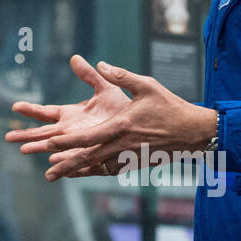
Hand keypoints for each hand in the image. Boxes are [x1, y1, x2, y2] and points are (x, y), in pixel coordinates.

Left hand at [7, 56, 216, 180]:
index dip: (67, 142)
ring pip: (98, 167)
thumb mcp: (146, 85)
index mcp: (122, 126)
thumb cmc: (170, 106)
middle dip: (66, 165)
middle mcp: (123, 145)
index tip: (49, 144)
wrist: (193, 131)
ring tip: (59, 175)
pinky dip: (96, 172)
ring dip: (77, 171)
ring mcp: (130, 156)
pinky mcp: (136, 162)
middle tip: (47, 172)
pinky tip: (84, 172)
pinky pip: (112, 169)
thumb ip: (121, 76)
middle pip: (89, 158)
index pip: (89, 137)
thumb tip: (100, 64)